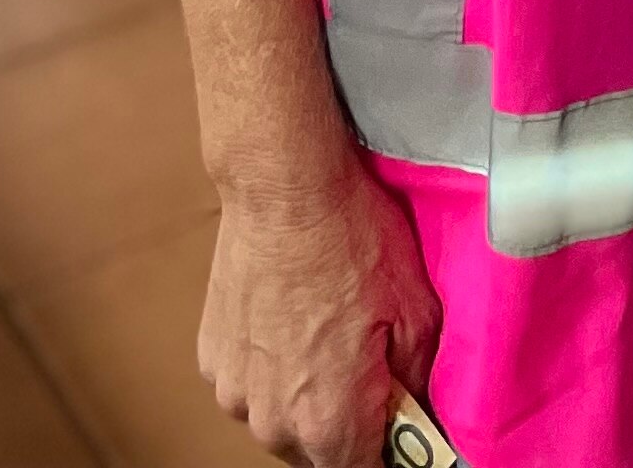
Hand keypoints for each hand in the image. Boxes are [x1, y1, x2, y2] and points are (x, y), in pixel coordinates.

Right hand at [201, 156, 442, 467]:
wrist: (283, 191)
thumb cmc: (351, 243)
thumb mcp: (417, 313)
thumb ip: (418, 382)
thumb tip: (420, 412)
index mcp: (328, 421)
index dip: (387, 453)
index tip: (399, 426)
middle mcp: (272, 421)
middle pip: (318, 453)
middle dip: (347, 426)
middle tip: (370, 375)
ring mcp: (235, 391)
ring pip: (280, 421)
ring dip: (305, 399)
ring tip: (327, 339)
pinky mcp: (212, 360)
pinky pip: (251, 386)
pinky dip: (272, 370)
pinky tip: (293, 323)